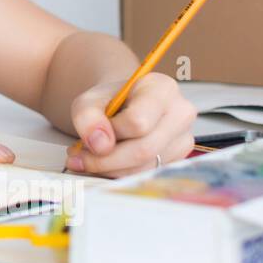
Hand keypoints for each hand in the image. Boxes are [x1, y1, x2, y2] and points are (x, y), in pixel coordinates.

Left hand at [66, 72, 196, 176]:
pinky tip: (106, 163)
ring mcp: (183, 138)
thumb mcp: (89, 101)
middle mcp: (181, 113)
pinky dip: (121, 173)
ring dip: (110, 169)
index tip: (90, 134)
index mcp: (162, 89)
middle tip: (79, 158)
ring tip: (89, 159)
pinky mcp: (178, 159)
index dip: (110, 133)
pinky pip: (147, 174)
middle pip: (144, 149)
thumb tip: (100, 145)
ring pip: (145, 166)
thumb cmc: (109, 101)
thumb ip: (87, 117)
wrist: (124, 107)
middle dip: (106, 159)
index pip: (138, 121)